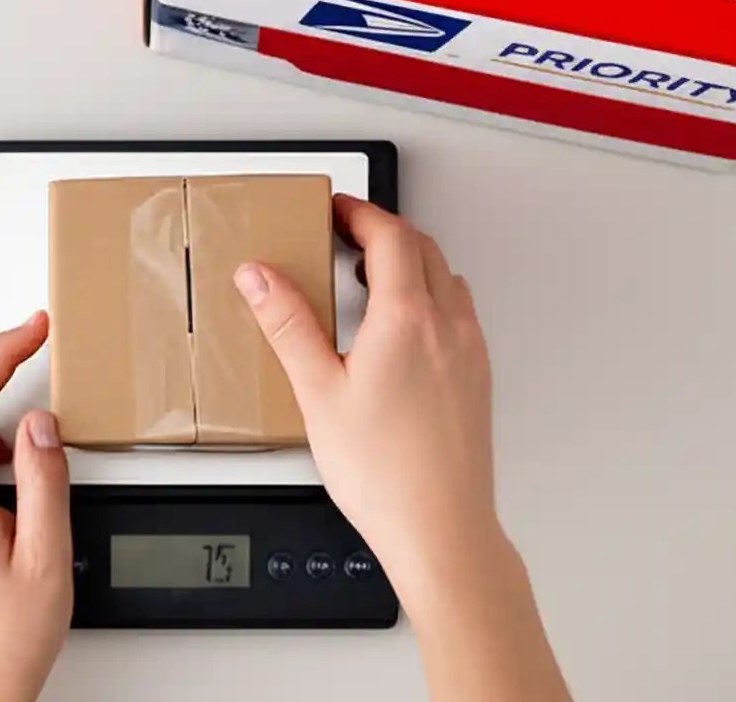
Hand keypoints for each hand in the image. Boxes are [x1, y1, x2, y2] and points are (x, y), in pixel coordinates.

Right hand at [235, 196, 569, 700]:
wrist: (440, 528)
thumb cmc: (385, 473)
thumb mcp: (317, 391)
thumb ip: (288, 325)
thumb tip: (259, 276)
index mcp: (408, 319)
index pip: (389, 236)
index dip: (360, 212)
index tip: (335, 208)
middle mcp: (448, 326)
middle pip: (422, 248)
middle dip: (382, 229)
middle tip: (344, 232)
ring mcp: (469, 351)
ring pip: (444, 277)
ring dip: (409, 260)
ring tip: (367, 274)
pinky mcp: (476, 377)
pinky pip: (457, 311)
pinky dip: (428, 294)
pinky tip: (400, 326)